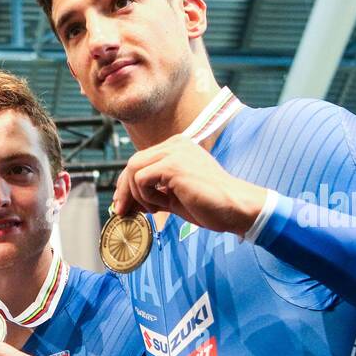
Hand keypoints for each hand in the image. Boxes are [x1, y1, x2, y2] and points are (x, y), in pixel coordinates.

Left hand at [111, 133, 267, 236]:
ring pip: (134, 169)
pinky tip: (162, 204)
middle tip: (123, 211)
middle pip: (133, 163)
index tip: (122, 204)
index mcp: (177, 147)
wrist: (233, 208)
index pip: (141, 161)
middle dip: (124, 190)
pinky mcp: (174, 165)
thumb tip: (125, 201)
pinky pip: (142, 179)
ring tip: (155, 209)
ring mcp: (175, 151)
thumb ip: (151, 193)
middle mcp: (175, 144)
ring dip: (137, 195)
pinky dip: (145, 196)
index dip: (126, 184)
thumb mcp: (172, 196)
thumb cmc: (208, 204)